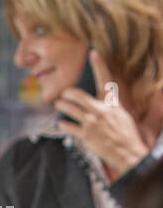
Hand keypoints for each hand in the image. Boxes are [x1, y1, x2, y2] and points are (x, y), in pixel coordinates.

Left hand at [55, 49, 151, 178]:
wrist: (128, 153)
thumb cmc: (129, 136)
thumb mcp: (127, 116)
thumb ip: (122, 105)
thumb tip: (150, 93)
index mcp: (113, 104)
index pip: (106, 80)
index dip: (100, 66)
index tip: (93, 53)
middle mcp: (101, 111)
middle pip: (78, 95)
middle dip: (68, 92)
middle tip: (63, 93)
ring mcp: (91, 123)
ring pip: (70, 109)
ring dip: (62, 105)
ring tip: (58, 104)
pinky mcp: (85, 136)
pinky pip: (68, 126)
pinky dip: (63, 124)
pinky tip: (61, 123)